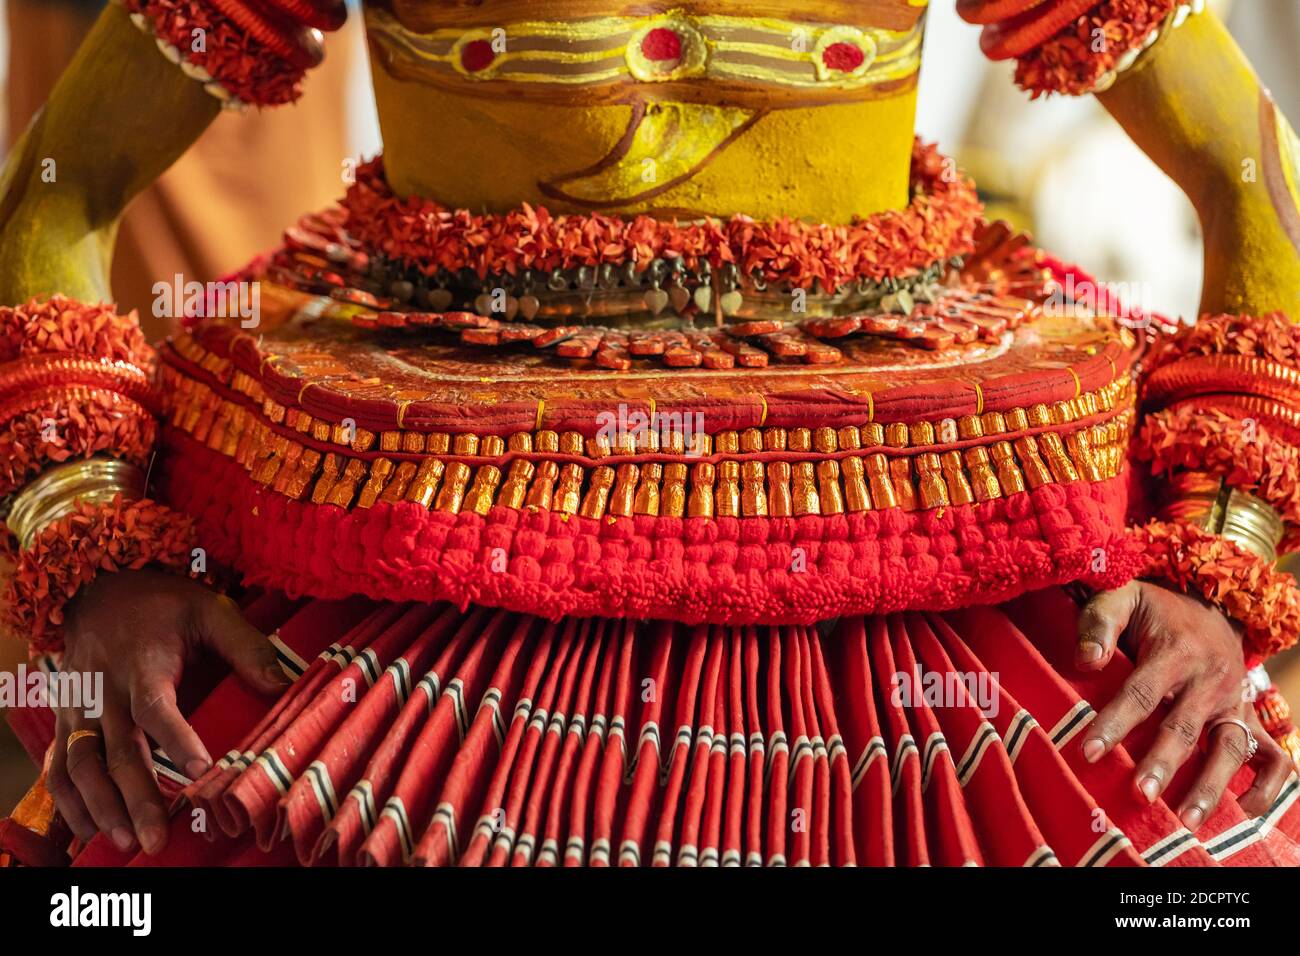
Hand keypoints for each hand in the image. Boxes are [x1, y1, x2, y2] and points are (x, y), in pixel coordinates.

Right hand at [47, 569, 289, 854]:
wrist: (98, 587)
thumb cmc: (163, 603)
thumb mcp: (210, 609)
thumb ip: (246, 645)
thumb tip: (283, 685)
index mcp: (143, 665)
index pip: (157, 708)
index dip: (178, 741)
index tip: (200, 774)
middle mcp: (105, 692)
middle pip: (117, 751)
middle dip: (136, 798)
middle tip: (158, 836)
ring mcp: (80, 709)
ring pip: (81, 766)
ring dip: (100, 806)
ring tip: (125, 842)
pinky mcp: (67, 721)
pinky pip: (58, 767)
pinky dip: (68, 802)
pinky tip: (88, 831)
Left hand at [1075, 581, 1291, 829]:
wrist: (1208, 605)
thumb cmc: (1151, 609)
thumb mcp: (1121, 597)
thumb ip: (1099, 623)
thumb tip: (1085, 661)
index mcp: (1176, 651)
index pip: (1141, 692)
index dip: (1114, 723)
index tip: (1088, 752)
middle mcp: (1211, 680)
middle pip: (1185, 727)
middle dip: (1163, 763)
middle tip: (1141, 795)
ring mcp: (1234, 701)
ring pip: (1230, 747)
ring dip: (1211, 785)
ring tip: (1189, 821)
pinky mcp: (1249, 716)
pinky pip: (1272, 754)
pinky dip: (1266, 784)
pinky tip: (1246, 811)